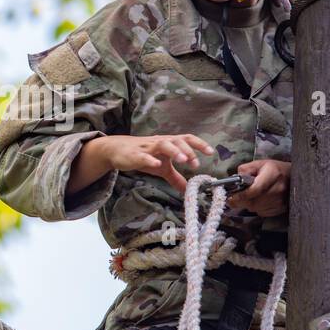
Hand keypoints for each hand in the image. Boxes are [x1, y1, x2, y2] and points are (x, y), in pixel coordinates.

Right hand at [91, 133, 212, 194]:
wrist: (118, 150)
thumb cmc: (144, 155)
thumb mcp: (162, 168)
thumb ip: (176, 177)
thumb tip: (188, 190)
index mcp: (169, 143)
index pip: (187, 139)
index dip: (199, 144)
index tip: (211, 153)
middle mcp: (161, 142)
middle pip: (177, 141)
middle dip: (188, 151)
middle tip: (195, 163)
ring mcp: (148, 148)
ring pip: (163, 144)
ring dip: (174, 151)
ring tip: (182, 160)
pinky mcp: (135, 155)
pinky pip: (144, 156)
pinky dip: (151, 160)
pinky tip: (157, 164)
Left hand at [225, 158, 290, 217]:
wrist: (293, 177)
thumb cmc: (274, 169)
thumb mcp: (259, 164)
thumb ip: (245, 170)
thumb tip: (234, 181)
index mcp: (272, 174)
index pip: (254, 190)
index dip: (241, 195)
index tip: (231, 196)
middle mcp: (278, 188)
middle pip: (254, 202)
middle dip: (242, 201)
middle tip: (236, 197)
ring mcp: (281, 200)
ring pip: (256, 209)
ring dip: (249, 204)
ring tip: (250, 196)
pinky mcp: (281, 208)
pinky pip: (262, 212)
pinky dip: (257, 208)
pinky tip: (259, 200)